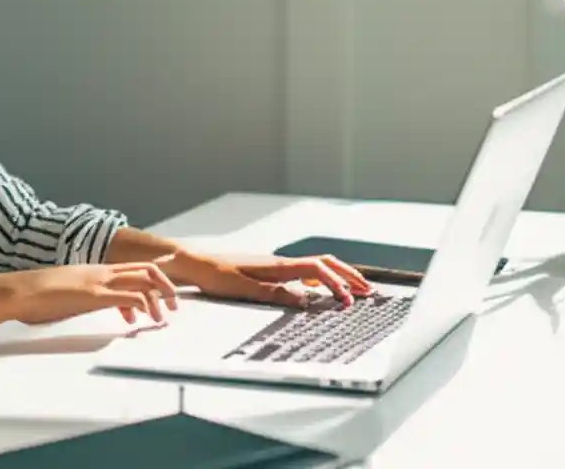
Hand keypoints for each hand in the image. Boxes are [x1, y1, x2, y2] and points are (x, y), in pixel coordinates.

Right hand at [7, 263, 178, 325]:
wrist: (21, 291)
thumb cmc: (40, 295)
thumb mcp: (71, 292)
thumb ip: (87, 296)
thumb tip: (95, 305)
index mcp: (98, 270)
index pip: (135, 267)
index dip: (155, 278)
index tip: (163, 294)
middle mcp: (102, 272)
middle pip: (146, 270)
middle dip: (166, 286)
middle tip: (174, 306)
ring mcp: (99, 282)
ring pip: (142, 281)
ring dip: (158, 299)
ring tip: (163, 317)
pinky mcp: (93, 296)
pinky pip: (126, 297)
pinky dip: (142, 306)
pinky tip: (145, 318)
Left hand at [155, 249, 372, 308]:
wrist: (196, 263)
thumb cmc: (216, 276)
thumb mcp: (243, 289)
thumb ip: (274, 294)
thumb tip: (305, 301)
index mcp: (278, 266)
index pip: (317, 270)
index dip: (336, 285)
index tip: (347, 302)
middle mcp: (281, 262)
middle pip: (324, 262)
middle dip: (348, 276)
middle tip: (368, 292)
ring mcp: (277, 264)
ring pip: (316, 264)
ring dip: (338, 275)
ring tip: (355, 289)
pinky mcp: (270, 270)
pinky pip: (304, 270)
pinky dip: (321, 277)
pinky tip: (321, 288)